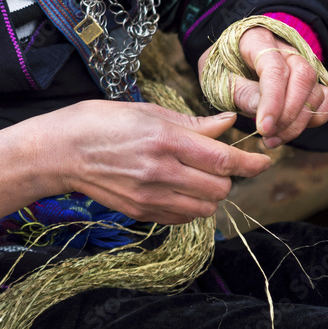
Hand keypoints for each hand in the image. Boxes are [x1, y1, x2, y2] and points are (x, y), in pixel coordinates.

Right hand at [51, 100, 270, 225]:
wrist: (63, 150)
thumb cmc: (102, 121)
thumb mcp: (147, 111)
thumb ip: (191, 123)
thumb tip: (226, 123)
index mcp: (164, 139)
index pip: (222, 158)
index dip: (249, 162)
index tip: (264, 160)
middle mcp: (160, 172)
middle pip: (219, 186)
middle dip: (227, 175)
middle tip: (216, 161)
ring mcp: (150, 196)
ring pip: (205, 206)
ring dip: (211, 192)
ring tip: (197, 175)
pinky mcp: (141, 212)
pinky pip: (183, 217)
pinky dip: (191, 206)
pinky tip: (179, 188)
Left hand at [198, 25, 327, 148]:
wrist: (226, 62)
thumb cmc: (220, 67)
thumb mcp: (217, 76)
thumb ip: (238, 90)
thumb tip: (260, 109)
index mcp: (257, 38)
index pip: (274, 67)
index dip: (273, 100)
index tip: (263, 127)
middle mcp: (285, 47)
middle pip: (303, 76)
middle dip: (288, 113)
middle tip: (267, 134)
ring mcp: (301, 62)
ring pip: (316, 91)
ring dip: (298, 122)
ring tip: (272, 138)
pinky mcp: (311, 79)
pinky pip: (325, 98)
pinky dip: (313, 119)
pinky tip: (289, 130)